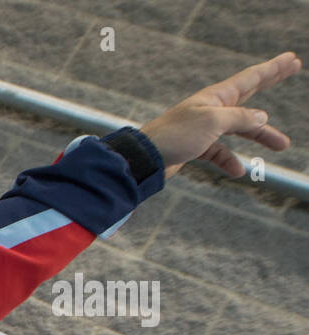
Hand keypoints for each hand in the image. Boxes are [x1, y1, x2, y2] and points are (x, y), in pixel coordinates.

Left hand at [139, 51, 300, 177]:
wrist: (145, 158)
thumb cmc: (175, 135)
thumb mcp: (213, 122)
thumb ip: (240, 118)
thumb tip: (261, 117)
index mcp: (215, 97)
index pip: (250, 79)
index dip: (273, 69)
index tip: (291, 59)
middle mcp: (211, 109)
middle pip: (248, 94)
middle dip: (271, 82)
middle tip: (293, 68)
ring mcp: (203, 128)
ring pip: (239, 129)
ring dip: (260, 136)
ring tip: (283, 144)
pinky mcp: (195, 147)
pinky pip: (218, 152)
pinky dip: (228, 160)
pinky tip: (237, 171)